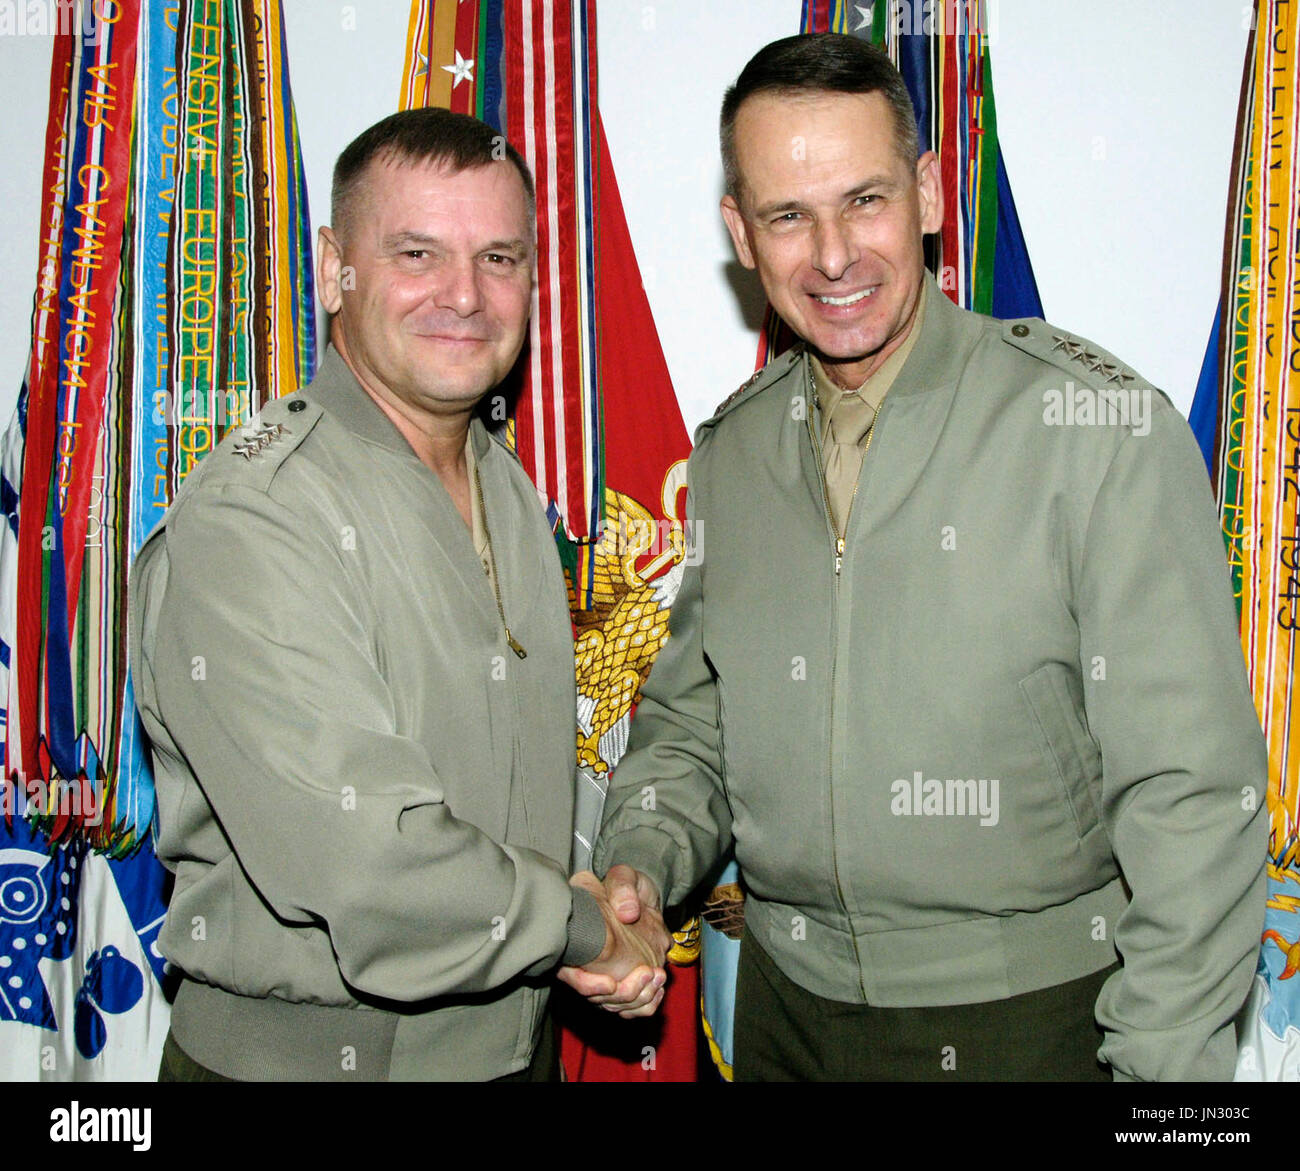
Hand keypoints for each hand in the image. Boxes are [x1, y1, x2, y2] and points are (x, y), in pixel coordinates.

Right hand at [557, 868, 670, 1017]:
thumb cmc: (626, 886)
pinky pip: (631, 1008)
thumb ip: (622, 888)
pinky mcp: (624, 982)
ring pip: (615, 1006)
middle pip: (596, 997)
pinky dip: (645, 1004)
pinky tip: (657, 988)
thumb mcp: (623, 876)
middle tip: (647, 972)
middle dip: (623, 993)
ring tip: (657, 977)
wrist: (640, 895)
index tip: (610, 983)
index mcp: (577, 940)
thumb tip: (627, 913)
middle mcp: (586, 964)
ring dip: (638, 999)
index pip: (570, 975)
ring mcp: (605, 976)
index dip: (587, 986)